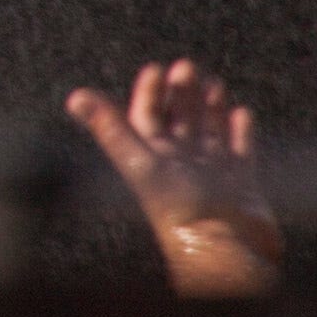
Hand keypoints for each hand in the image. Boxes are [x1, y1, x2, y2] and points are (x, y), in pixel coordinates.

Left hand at [65, 56, 280, 295]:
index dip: (149, 94)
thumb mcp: (138, 162)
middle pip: (178, 120)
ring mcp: (212, 173)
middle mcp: (180, 164)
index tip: (155, 69)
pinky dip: (241, 132)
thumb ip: (109, 128)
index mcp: (152, 157)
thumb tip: (74, 97)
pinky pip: (241, 152)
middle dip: (181, 94)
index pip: (146, 118)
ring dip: (210, 107)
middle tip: (186, 67)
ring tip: (213, 83)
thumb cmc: (175, 208)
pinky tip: (242, 112)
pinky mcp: (242, 184)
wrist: (221, 250)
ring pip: (209, 132)